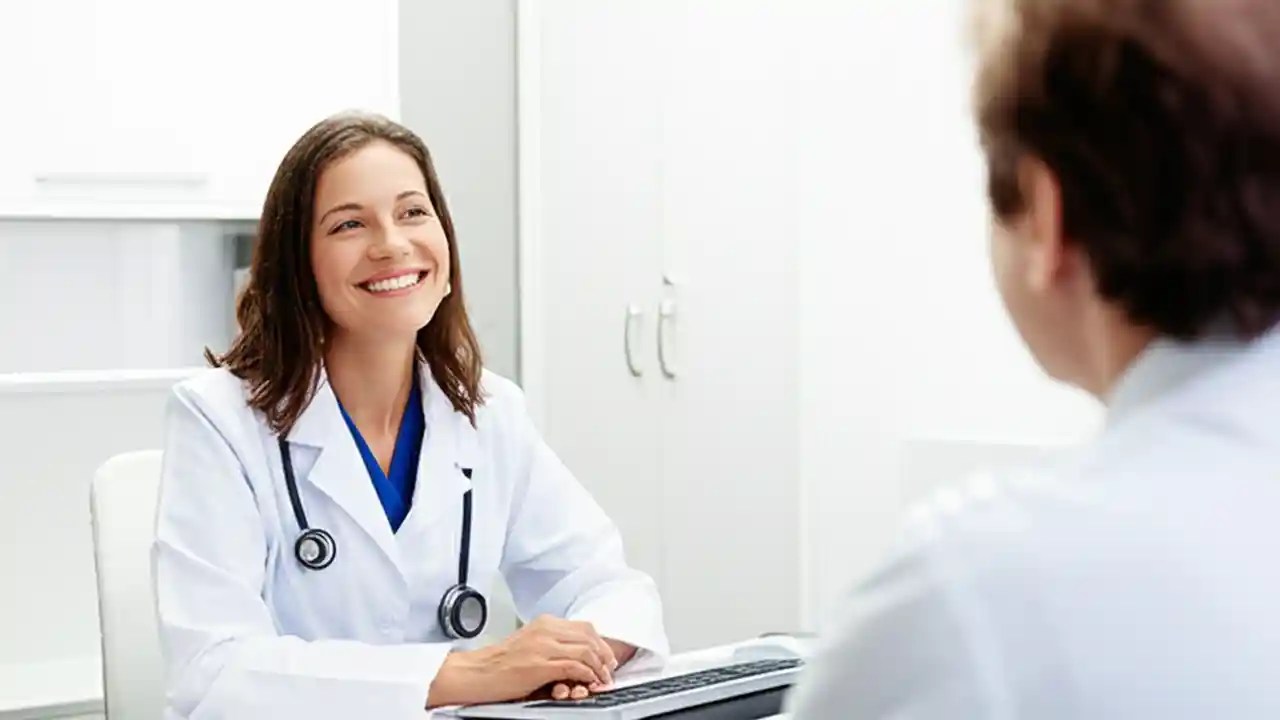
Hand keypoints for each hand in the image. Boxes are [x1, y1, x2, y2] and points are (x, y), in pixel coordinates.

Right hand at [427, 615, 618, 706]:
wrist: (476, 673)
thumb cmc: (499, 664)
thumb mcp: (530, 645)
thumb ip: (552, 644)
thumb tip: (577, 655)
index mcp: (544, 623)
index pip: (584, 627)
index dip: (601, 643)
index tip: (607, 658)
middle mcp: (545, 630)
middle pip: (589, 636)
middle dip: (605, 655)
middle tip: (609, 671)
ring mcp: (543, 646)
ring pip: (586, 650)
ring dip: (599, 668)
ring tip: (601, 680)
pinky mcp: (540, 665)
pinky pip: (574, 666)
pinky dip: (587, 676)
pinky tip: (588, 683)